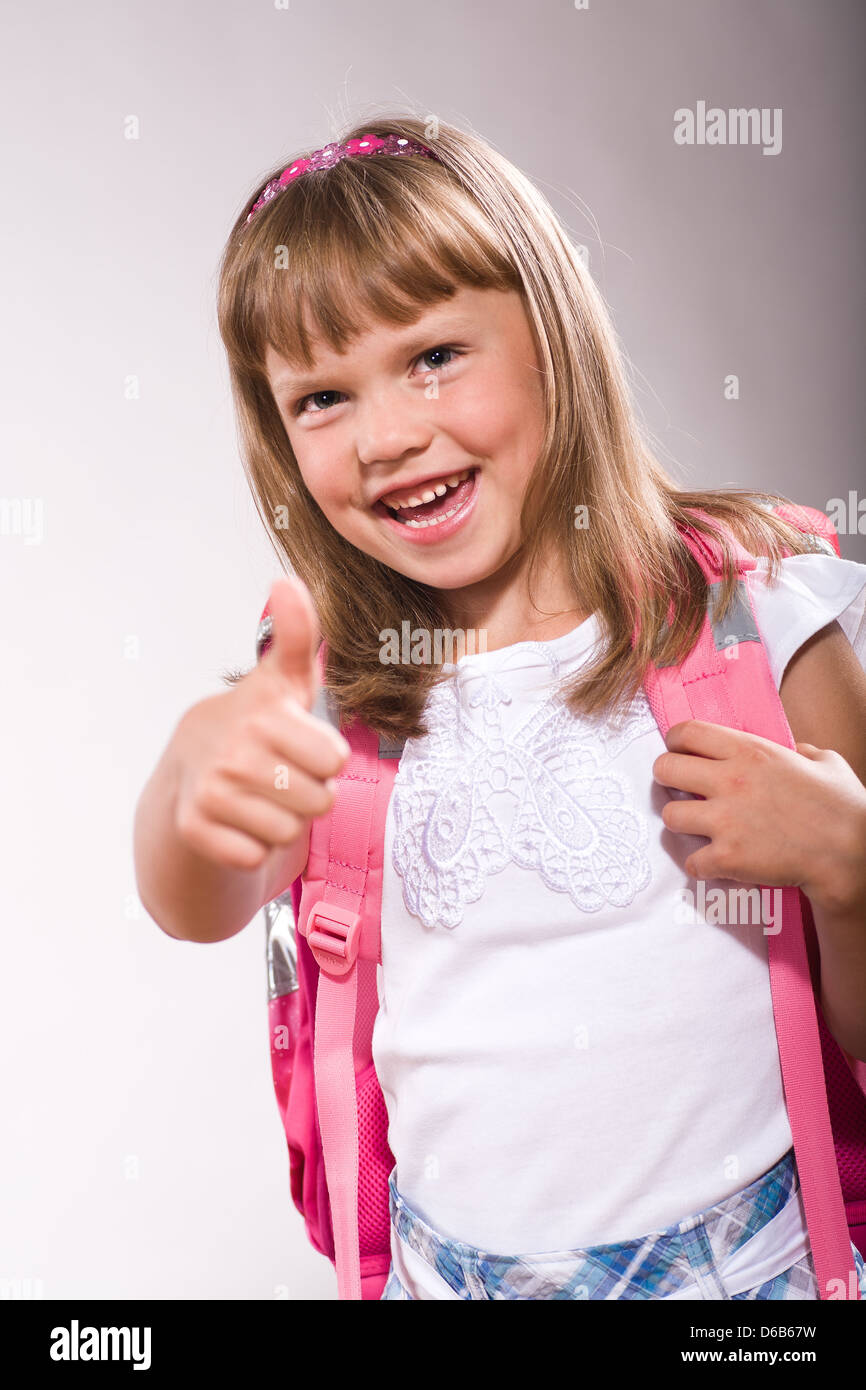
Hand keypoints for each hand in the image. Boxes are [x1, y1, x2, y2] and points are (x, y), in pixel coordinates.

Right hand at [171, 575, 350, 870]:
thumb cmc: (254, 729)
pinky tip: (237, 824)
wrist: (188, 778)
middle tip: (279, 777)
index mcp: (262, 711)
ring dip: (281, 822)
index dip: (325, 760)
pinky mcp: (195, 829)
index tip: (299, 746)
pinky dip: (252, 848)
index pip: (335, 759)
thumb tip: (287, 580)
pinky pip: (255, 855)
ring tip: (259, 799)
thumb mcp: (282, 682)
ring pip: (290, 831)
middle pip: (319, 799)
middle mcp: (232, 747)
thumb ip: (295, 636)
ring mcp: (210, 789)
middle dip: (307, 794)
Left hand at [652, 720, 865, 911]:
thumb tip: (794, 750)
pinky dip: (700, 864)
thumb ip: (801, 751)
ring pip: (669, 815)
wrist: (852, 854)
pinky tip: (714, 861)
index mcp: (751, 751)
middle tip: (679, 788)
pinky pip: (690, 861)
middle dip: (667, 777)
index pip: (687, 732)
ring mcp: (726, 820)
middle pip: (665, 768)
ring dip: (680, 822)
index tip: (679, 750)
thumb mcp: (825, 762)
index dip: (676, 741)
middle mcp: (731, 780)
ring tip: (697, 826)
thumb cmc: (844, 807)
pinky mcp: (728, 857)